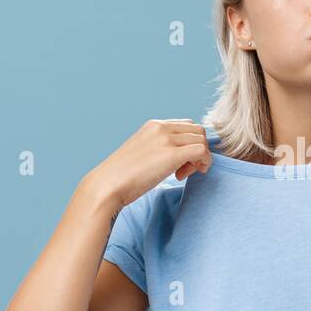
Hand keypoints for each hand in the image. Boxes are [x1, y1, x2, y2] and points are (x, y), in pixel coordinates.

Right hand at [82, 119, 211, 209]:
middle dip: (197, 150)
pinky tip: (184, 176)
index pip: (186, 126)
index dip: (189, 143)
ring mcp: (166, 139)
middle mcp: (161, 127)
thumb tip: (179, 157)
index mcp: (153, 125)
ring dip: (199, 158)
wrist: (108, 185)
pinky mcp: (172, 154)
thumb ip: (159, 148)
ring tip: (182, 174)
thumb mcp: (142, 152)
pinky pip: (202, 151)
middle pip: (197, 131)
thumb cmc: (122, 176)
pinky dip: (202, 163)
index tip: (179, 163)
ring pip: (202, 140)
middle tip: (184, 170)